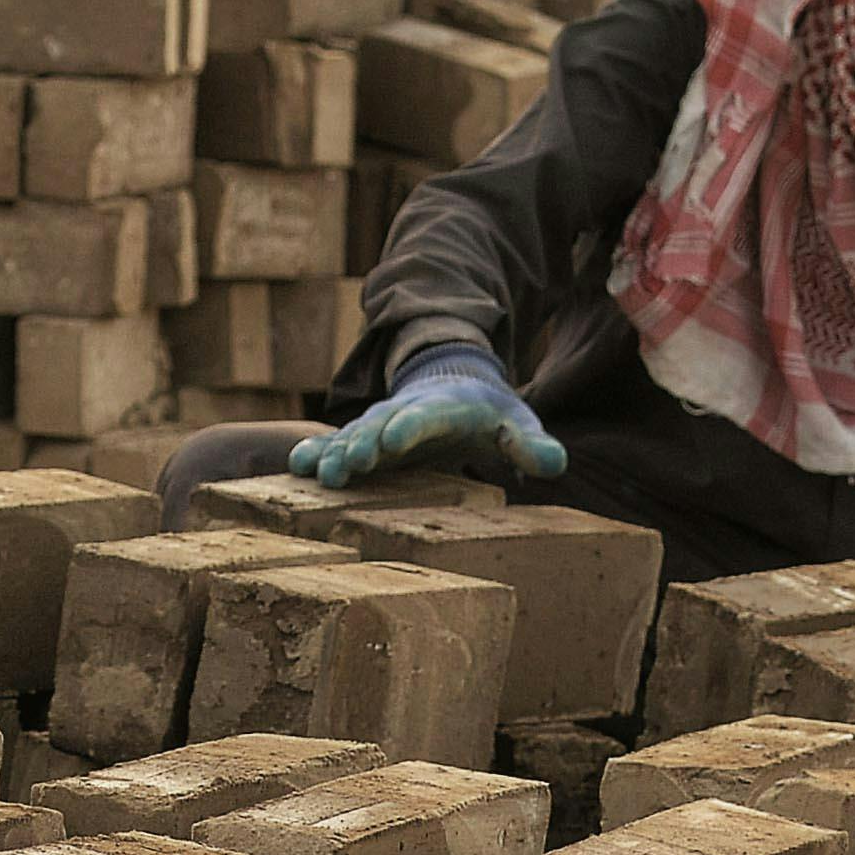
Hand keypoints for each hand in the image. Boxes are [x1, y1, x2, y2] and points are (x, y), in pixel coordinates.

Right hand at [292, 347, 565, 486]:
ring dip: (335, 454)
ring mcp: (382, 425)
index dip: (411, 426)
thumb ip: (533, 445)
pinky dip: (317, 453)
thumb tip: (557, 463)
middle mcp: (406, 413)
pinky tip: (297, 467)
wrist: (456, 381)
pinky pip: (338, 444)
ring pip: (353, 436)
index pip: (427, 416)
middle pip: (381, 426)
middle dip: (363, 445)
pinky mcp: (367, 439)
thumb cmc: (491, 412)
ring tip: (316, 474)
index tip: (394, 440)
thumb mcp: (517, 424)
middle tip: (347, 466)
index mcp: (445, 408)